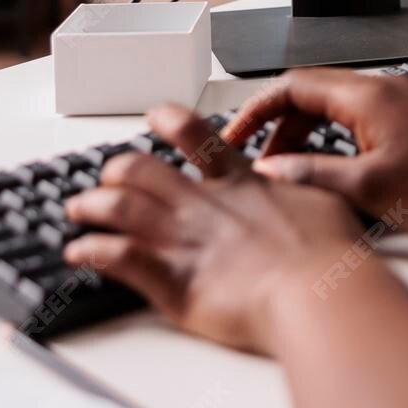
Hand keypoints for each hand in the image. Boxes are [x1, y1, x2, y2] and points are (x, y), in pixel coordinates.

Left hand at [63, 105, 365, 353]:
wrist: (317, 293)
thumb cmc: (329, 254)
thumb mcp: (326, 201)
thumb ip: (302, 186)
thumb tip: (301, 180)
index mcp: (241, 183)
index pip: (196, 135)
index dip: (170, 120)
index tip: (156, 115)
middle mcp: (205, 205)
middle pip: (141, 170)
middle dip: (116, 170)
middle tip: (108, 177)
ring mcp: (185, 241)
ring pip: (118, 206)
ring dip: (91, 205)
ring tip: (78, 209)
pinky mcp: (173, 282)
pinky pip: (117, 259)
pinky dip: (91, 252)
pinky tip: (78, 252)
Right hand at [221, 67, 407, 235]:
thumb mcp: (372, 190)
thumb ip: (314, 176)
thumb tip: (269, 173)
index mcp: (368, 97)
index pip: (292, 85)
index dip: (255, 110)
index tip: (232, 137)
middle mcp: (383, 88)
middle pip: (309, 91)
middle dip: (275, 124)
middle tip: (254, 161)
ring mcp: (399, 100)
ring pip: (332, 105)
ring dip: (303, 132)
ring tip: (285, 170)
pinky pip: (356, 116)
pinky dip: (331, 136)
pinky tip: (326, 167)